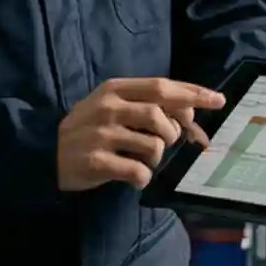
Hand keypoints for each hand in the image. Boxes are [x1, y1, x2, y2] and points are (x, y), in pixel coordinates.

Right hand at [57, 78, 224, 191]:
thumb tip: (192, 114)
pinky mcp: (96, 160)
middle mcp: (107, 107)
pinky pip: (139, 171)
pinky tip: (132, 177)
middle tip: (164, 142)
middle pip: (160, 116)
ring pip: (154, 146)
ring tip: (140, 160)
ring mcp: (101, 134)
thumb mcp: (113, 108)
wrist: (47, 154)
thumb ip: (148, 106)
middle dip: (172, 133)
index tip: (218, 100)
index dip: (193, 93)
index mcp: (114, 89)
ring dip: (155, 158)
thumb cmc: (89, 130)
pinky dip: (142, 178)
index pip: (161, 87)